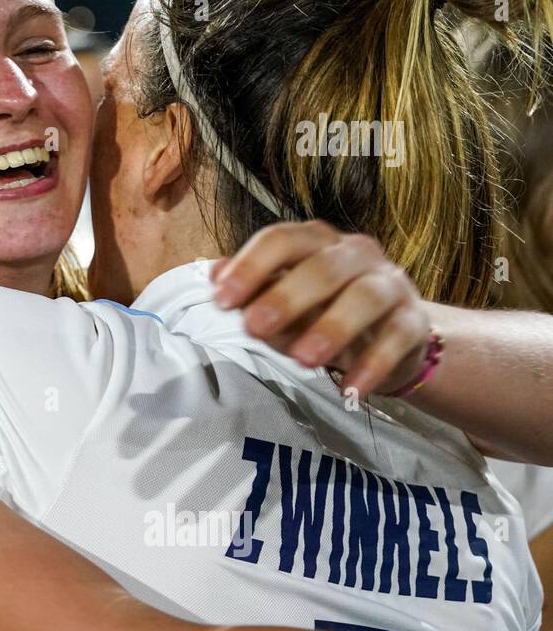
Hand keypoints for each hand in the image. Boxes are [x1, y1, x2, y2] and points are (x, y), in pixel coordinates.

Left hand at [210, 221, 429, 397]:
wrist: (392, 334)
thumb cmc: (324, 309)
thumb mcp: (284, 300)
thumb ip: (253, 290)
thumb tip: (216, 276)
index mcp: (316, 241)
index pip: (282, 240)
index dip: (251, 266)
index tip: (222, 299)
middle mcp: (356, 254)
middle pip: (323, 267)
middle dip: (286, 297)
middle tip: (254, 328)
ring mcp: (390, 284)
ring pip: (365, 296)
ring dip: (332, 328)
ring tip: (303, 360)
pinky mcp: (414, 320)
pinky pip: (397, 338)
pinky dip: (374, 364)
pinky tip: (351, 390)